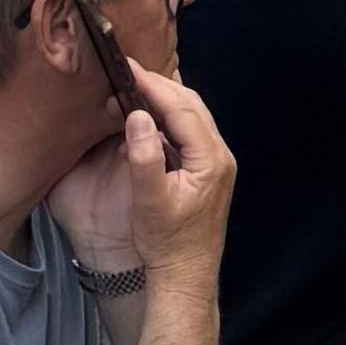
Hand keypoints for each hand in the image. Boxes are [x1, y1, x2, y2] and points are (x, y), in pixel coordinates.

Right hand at [51, 55, 235, 290]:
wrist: (185, 277)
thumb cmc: (167, 244)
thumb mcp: (149, 203)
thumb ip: (144, 158)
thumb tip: (137, 115)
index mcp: (211, 160)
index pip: (182, 108)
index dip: (153, 84)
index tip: (126, 67)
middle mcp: (219, 156)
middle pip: (191, 105)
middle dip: (159, 85)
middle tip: (126, 72)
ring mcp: (216, 163)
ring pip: (191, 116)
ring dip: (164, 100)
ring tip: (133, 88)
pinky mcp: (207, 171)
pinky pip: (188, 131)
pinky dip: (167, 118)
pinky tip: (146, 119)